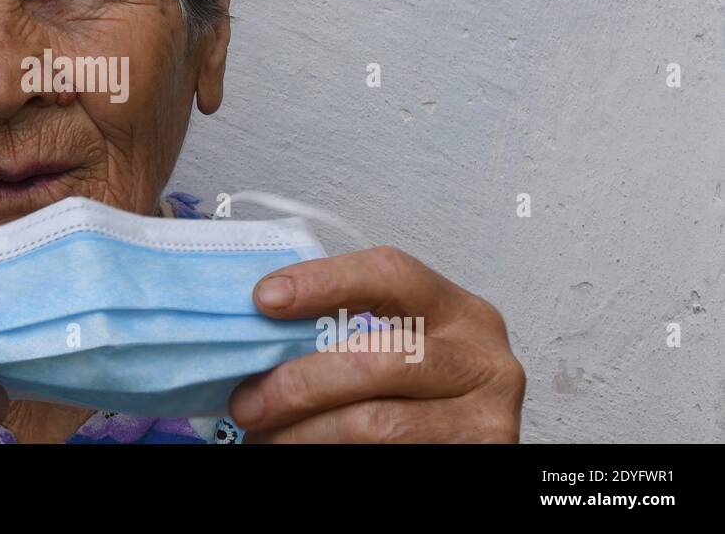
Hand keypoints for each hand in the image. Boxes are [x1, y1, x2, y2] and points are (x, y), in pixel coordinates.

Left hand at [229, 246, 524, 441]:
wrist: (455, 449)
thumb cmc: (417, 398)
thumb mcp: (397, 351)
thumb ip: (348, 334)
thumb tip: (259, 332)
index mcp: (459, 313)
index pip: (390, 275)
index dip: (324, 282)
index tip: (264, 299)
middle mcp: (482, 360)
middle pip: (377, 358)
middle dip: (300, 383)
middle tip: (248, 403)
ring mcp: (485, 417)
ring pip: (377, 423)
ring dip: (306, 433)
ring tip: (266, 438)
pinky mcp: (477, 458)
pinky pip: (388, 457)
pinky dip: (333, 456)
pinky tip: (304, 452)